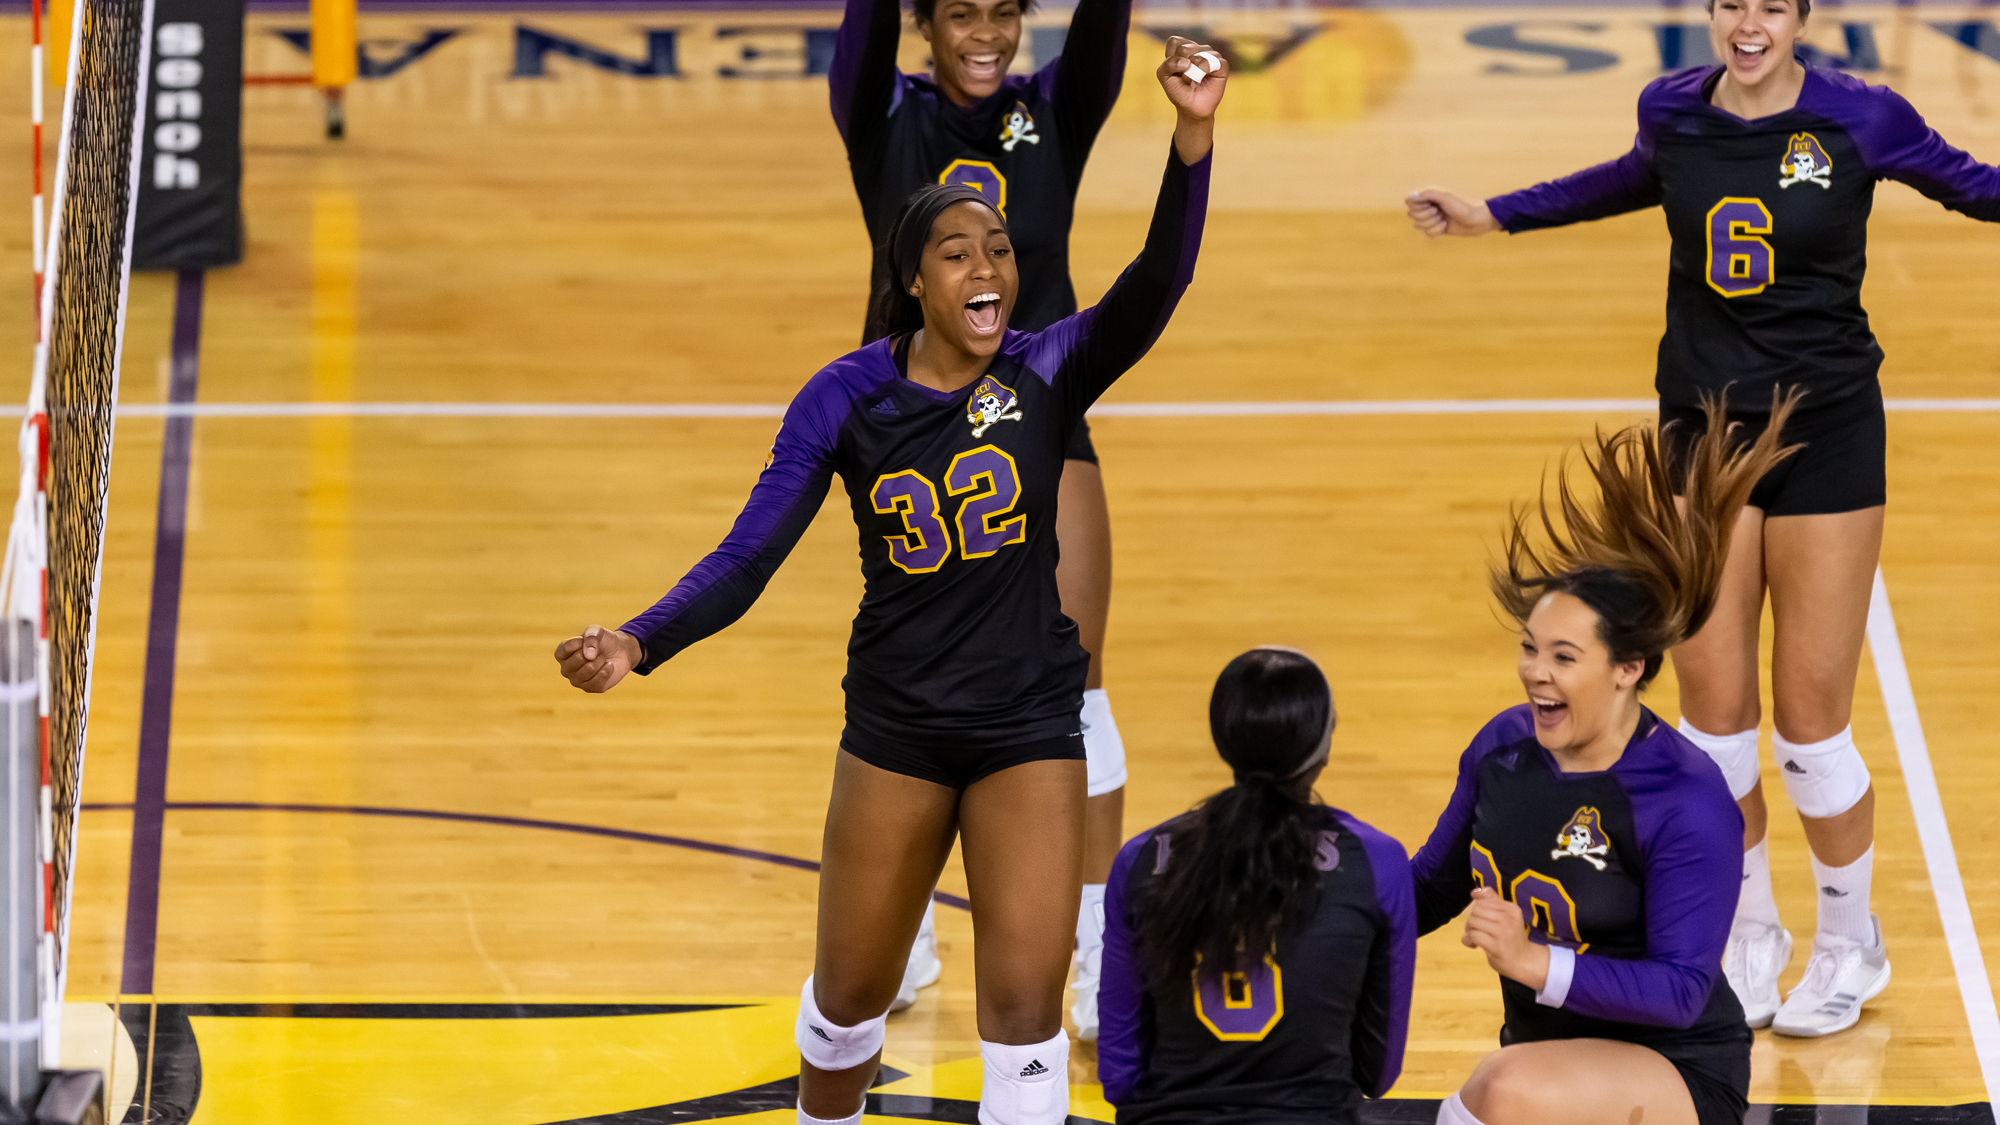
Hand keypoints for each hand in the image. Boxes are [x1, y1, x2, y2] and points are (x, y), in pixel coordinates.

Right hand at [555, 625, 641, 692]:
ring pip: (589, 669)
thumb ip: (591, 637)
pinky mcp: (589, 689)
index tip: (586, 639)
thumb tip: (588, 656)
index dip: (579, 642)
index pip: (564, 649)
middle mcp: (566, 669)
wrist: (621, 652)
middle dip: (593, 652)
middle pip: (577, 659)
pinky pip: (598, 681)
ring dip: (600, 660)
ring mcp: (576, 681)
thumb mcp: (597, 631)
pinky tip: (608, 666)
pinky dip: (607, 670)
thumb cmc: (604, 640)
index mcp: (562, 654)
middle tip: (598, 651)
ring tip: (602, 658)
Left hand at [1157, 37, 1225, 164]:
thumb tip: (1187, 62)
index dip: (1171, 57)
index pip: (1175, 41)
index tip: (1174, 71)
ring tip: (1194, 80)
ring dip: (1192, 72)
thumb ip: (1167, 65)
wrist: (1192, 109)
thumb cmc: (1179, 91)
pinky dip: (1204, 72)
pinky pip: (1212, 62)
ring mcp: (1210, 55)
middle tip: (1185, 78)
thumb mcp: (1165, 77)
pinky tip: (1204, 79)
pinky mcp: (1221, 64)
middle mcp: (1197, 49)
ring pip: (1198, 55)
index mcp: (1182, 49)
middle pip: (1185, 48)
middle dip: (1181, 67)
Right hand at [1407, 187, 1498, 237]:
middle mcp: (1429, 205)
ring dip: (1431, 224)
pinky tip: (1445, 227)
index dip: (1416, 206)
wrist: (1477, 220)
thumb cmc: (1463, 206)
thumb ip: (1426, 194)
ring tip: (1443, 220)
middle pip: (1412, 214)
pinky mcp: (1437, 229)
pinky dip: (1436, 231)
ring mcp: (1432, 218)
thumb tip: (1409, 198)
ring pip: (1418, 225)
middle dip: (1425, 216)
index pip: (1409, 201)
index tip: (1430, 204)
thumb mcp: (1445, 197)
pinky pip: (1426, 233)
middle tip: (1438, 212)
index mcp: (1429, 195)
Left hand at [1461, 887, 1549, 990]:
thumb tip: (1475, 891)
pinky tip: (1473, 945)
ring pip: (1473, 921)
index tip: (1482, 920)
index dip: (1478, 909)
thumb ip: (1493, 902)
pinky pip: (1473, 935)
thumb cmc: (1513, 939)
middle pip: (1476, 910)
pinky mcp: (1495, 946)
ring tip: (1475, 938)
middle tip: (1475, 930)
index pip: (1484, 899)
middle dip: (1471, 920)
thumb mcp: (1507, 917)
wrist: (1525, 961)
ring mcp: (1503, 932)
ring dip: (1469, 930)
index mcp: (1512, 908)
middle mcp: (1508, 918)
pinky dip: (1468, 940)